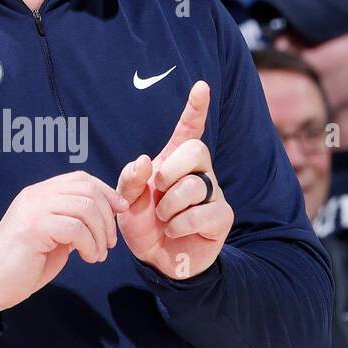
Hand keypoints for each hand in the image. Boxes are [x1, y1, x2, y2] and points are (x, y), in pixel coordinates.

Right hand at [0, 171, 128, 313]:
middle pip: (87, 190)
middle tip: (109, 243)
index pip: (81, 178)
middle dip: (107, 217)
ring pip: (85, 208)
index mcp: (40, 193)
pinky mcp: (33, 227)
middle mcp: (36, 195)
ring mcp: (33, 209)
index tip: (121, 209)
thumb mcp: (54, 236)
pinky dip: (90, 245)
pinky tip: (88, 258)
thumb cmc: (24, 264)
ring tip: (98, 254)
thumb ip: (72, 221)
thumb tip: (103, 215)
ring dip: (100, 234)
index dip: (106, 191)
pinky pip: (76, 228)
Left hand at [116, 80, 233, 279]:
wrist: (157, 260)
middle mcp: (198, 173)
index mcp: (174, 162)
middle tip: (158, 188)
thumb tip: (145, 160)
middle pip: (197, 150)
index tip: (201, 86)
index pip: (188, 130)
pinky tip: (174, 230)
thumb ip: (129, 179)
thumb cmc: (143, 224)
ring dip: (170, 206)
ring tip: (163, 219)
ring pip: (196, 185)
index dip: (195, 109)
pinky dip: (181, 224)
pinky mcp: (221, 217)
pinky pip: (204, 212)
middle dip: (172, 169)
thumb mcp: (126, 201)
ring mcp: (213, 194)